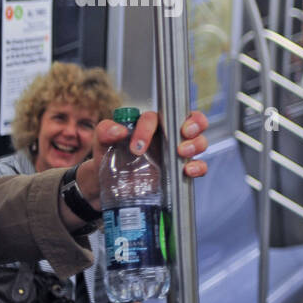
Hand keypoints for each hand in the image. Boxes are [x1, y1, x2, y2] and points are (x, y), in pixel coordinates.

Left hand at [76, 111, 210, 207]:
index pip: (156, 118)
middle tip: (184, 132)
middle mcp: (169, 135)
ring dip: (195, 144)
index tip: (136, 147)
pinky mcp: (183, 170)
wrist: (109, 184)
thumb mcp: (102, 141)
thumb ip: (106, 130)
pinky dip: (198, 167)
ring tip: (182, 153)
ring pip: (200, 141)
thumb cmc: (109, 156)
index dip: (148, 128)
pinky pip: (200, 166)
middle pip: (193, 120)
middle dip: (194, 123)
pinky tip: (188, 171)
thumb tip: (118, 130)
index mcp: (151, 124)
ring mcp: (178, 152)